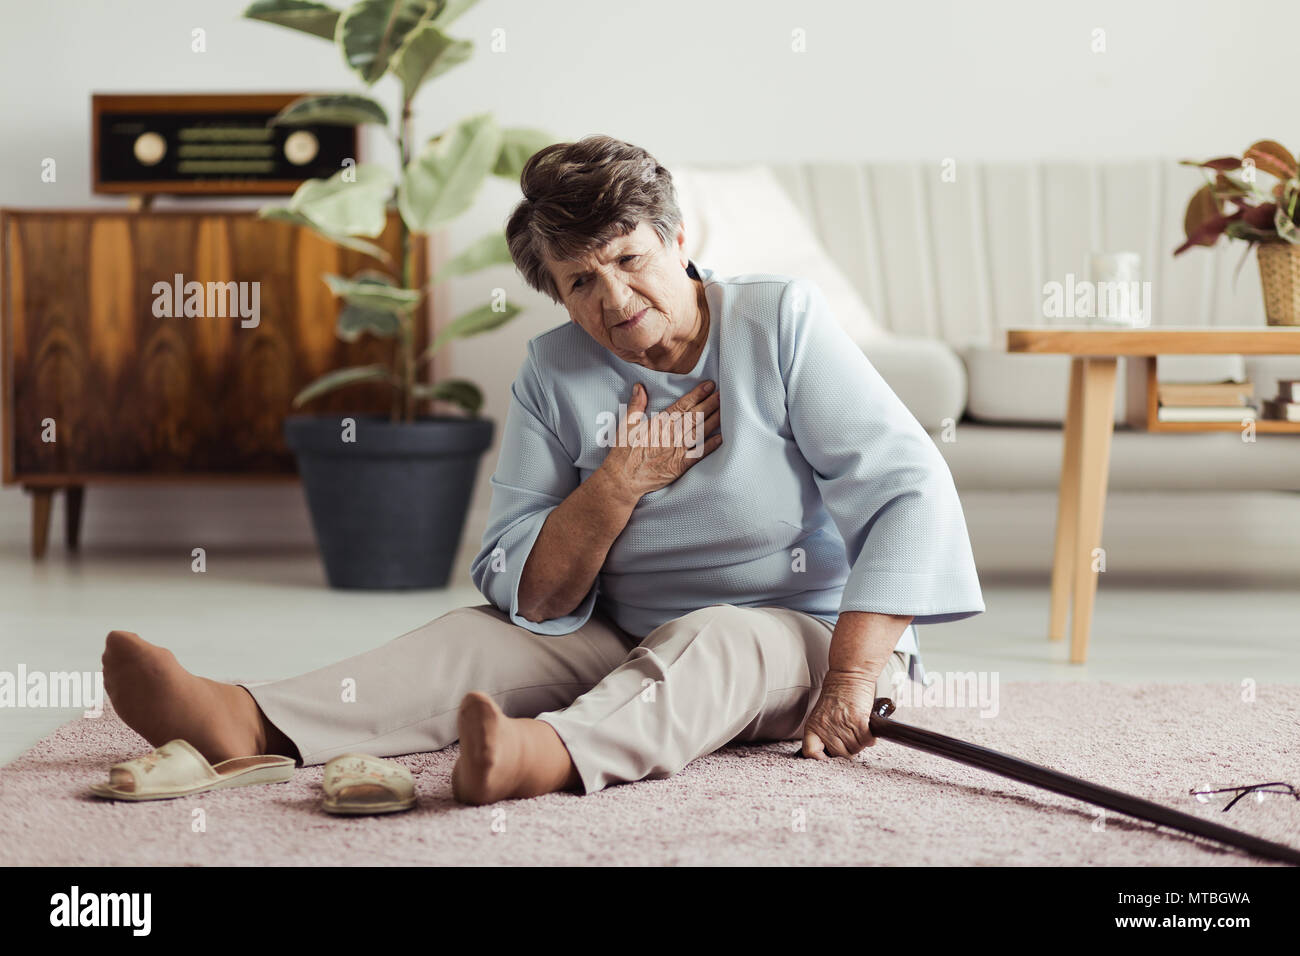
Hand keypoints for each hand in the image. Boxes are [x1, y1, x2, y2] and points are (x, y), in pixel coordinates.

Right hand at [598, 380, 721, 501]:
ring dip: (714, 420)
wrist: (624, 479)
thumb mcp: (626, 425)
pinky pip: (699, 454)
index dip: (697, 394)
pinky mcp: (680, 466)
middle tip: (724, 393)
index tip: (709, 386)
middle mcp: (671, 435)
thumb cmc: (623, 453)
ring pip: (700, 432)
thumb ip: (636, 405)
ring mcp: (677, 450)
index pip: (682, 405)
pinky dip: (711, 446)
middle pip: (695, 416)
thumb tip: (640, 387)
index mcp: (660, 424)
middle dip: (711, 404)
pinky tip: (721, 438)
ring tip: (727, 410)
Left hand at [801, 668, 878, 758]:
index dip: (820, 759)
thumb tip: (834, 753)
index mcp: (813, 726)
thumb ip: (825, 732)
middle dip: (849, 749)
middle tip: (852, 737)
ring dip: (861, 743)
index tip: (829, 758)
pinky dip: (870, 738)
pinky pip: (867, 741)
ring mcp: (842, 725)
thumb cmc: (837, 693)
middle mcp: (826, 727)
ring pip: (856, 748)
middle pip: (840, 754)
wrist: (849, 674)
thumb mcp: (821, 714)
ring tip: (860, 731)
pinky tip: (868, 730)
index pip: (810, 753)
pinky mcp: (858, 721)